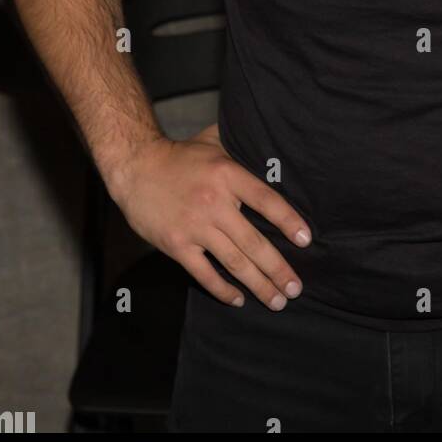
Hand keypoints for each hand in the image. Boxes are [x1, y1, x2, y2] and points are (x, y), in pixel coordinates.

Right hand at [108, 122, 311, 310]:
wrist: (136, 168)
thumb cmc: (180, 156)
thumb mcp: (214, 141)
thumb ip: (241, 145)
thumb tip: (270, 141)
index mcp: (227, 175)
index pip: (266, 201)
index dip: (288, 221)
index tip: (306, 240)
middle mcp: (214, 202)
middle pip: (253, 242)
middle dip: (278, 269)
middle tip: (296, 289)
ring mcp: (195, 226)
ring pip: (233, 262)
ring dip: (258, 285)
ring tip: (277, 301)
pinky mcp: (177, 245)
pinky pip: (204, 273)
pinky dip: (223, 289)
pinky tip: (239, 299)